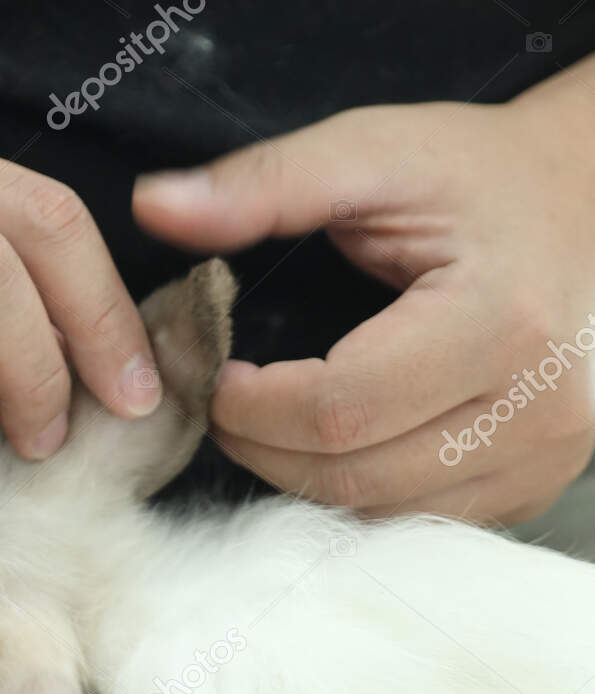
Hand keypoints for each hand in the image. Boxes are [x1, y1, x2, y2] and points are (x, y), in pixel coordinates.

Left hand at [133, 63, 594, 522]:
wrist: (584, 208)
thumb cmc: (477, 179)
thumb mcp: (377, 152)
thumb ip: (266, 183)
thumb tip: (155, 207)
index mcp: (502, 322)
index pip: (340, 410)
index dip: (254, 409)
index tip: (218, 376)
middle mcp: (537, 409)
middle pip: (355, 478)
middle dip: (266, 452)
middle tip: (230, 409)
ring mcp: (540, 462)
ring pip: (380, 518)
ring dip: (304, 483)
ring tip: (273, 425)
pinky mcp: (529, 490)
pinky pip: (414, 525)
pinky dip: (357, 497)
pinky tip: (333, 448)